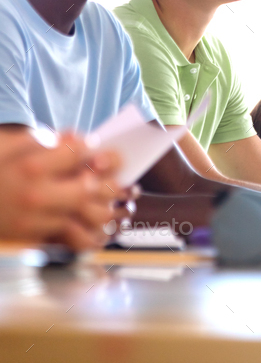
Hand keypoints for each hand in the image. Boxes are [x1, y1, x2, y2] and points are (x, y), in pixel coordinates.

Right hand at [0, 129, 122, 250]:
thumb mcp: (12, 145)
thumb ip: (46, 141)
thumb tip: (80, 142)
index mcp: (32, 166)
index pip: (79, 152)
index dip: (98, 150)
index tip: (109, 153)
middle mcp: (37, 195)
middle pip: (91, 187)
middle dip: (113, 182)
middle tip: (126, 180)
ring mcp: (38, 220)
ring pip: (88, 217)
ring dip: (111, 210)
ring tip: (124, 204)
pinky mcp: (36, 239)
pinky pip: (74, 239)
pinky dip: (93, 234)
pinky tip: (105, 229)